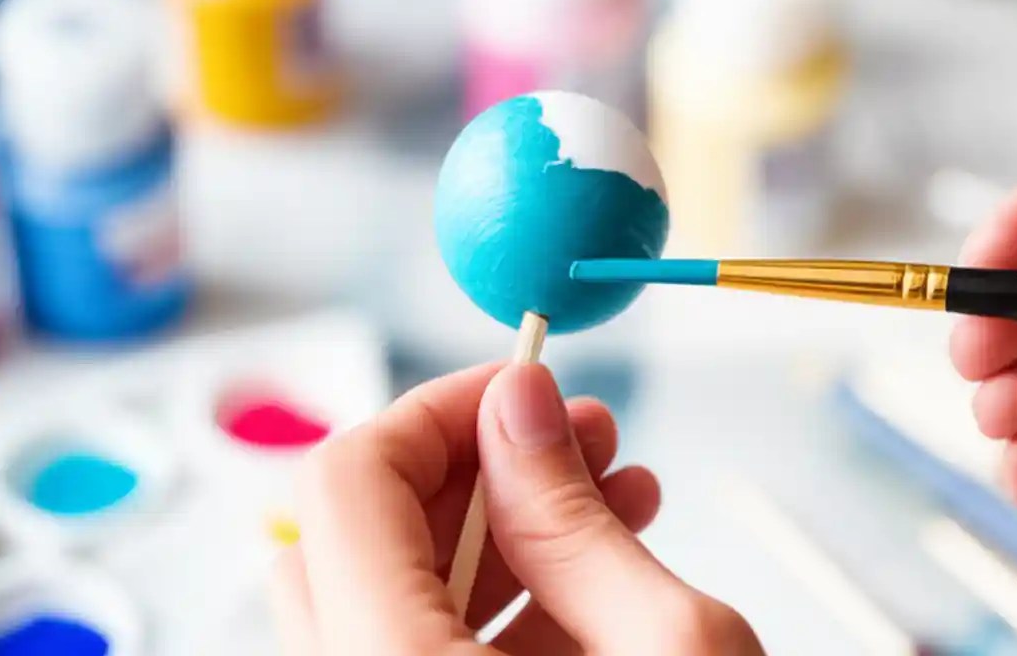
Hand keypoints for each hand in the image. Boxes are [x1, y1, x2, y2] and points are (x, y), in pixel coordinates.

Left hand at [271, 362, 762, 654]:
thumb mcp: (670, 643)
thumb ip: (572, 518)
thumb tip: (521, 401)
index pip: (346, 486)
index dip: (436, 409)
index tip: (522, 386)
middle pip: (352, 533)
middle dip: (472, 465)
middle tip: (574, 439)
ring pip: (389, 590)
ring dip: (496, 527)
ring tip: (615, 494)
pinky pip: (424, 644)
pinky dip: (502, 597)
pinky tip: (603, 565)